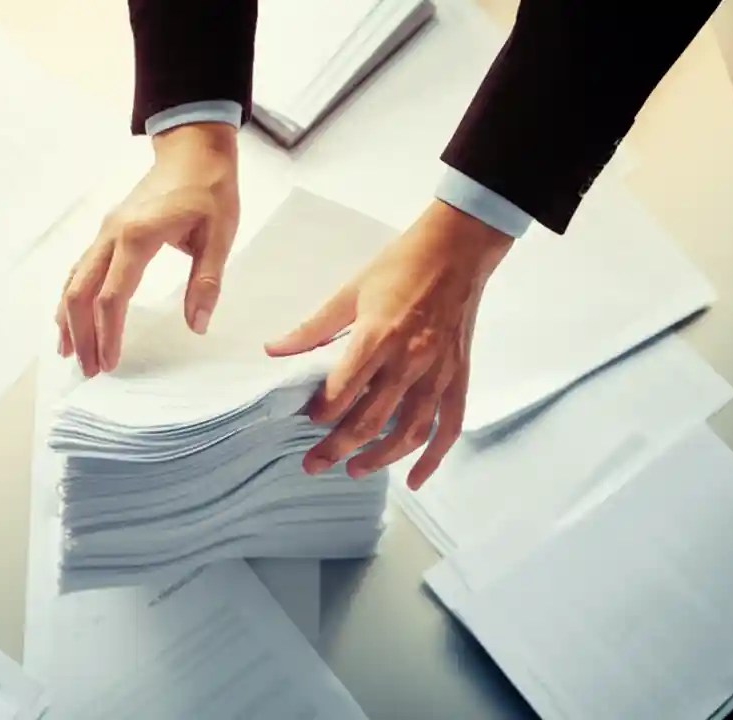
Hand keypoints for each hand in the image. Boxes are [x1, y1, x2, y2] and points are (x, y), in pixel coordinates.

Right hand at [56, 123, 239, 376]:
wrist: (193, 148)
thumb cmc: (209, 189)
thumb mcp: (220, 235)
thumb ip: (207, 281)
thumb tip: (197, 325)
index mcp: (138, 236)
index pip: (113, 296)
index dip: (108, 334)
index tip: (110, 363)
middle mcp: (112, 235)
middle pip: (81, 292)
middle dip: (81, 334)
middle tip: (88, 370)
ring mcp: (105, 232)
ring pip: (74, 281)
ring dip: (69, 319)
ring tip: (70, 353)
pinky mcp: (107, 232)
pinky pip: (80, 270)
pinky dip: (72, 298)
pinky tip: (71, 318)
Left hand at [265, 200, 512, 489]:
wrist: (456, 250)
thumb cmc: (400, 266)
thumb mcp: (349, 291)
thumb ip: (312, 328)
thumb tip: (274, 351)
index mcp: (377, 338)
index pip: (343, 393)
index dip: (321, 413)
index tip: (306, 420)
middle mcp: (409, 361)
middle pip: (370, 420)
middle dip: (338, 448)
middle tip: (313, 465)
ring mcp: (438, 373)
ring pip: (409, 432)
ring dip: (380, 458)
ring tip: (354, 470)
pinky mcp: (458, 377)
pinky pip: (448, 426)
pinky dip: (433, 458)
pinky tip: (415, 479)